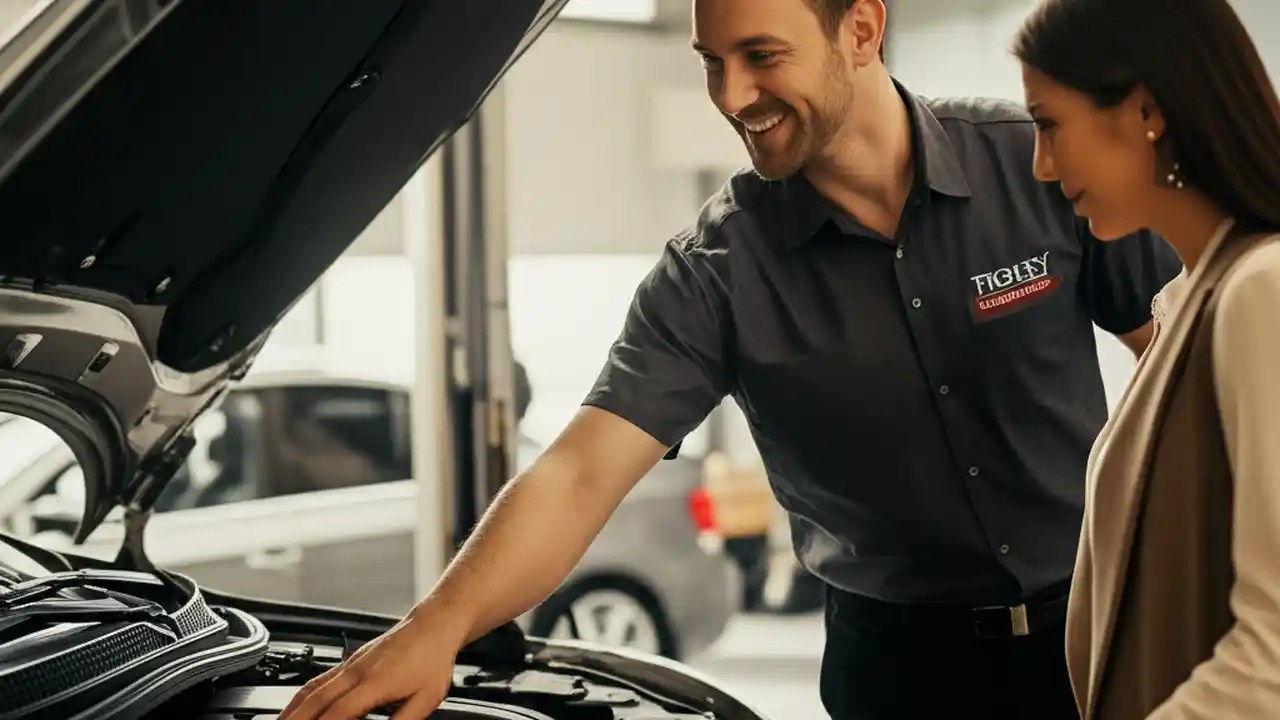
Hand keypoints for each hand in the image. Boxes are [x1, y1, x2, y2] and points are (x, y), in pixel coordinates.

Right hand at [277, 609, 463, 719]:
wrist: (434, 625)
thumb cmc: (432, 659)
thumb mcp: (425, 700)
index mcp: (374, 683)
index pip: (338, 713)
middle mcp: (356, 671)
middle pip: (314, 700)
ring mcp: (350, 664)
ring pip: (311, 688)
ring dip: (291, 709)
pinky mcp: (351, 660)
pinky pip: (318, 679)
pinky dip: (301, 695)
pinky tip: (296, 705)